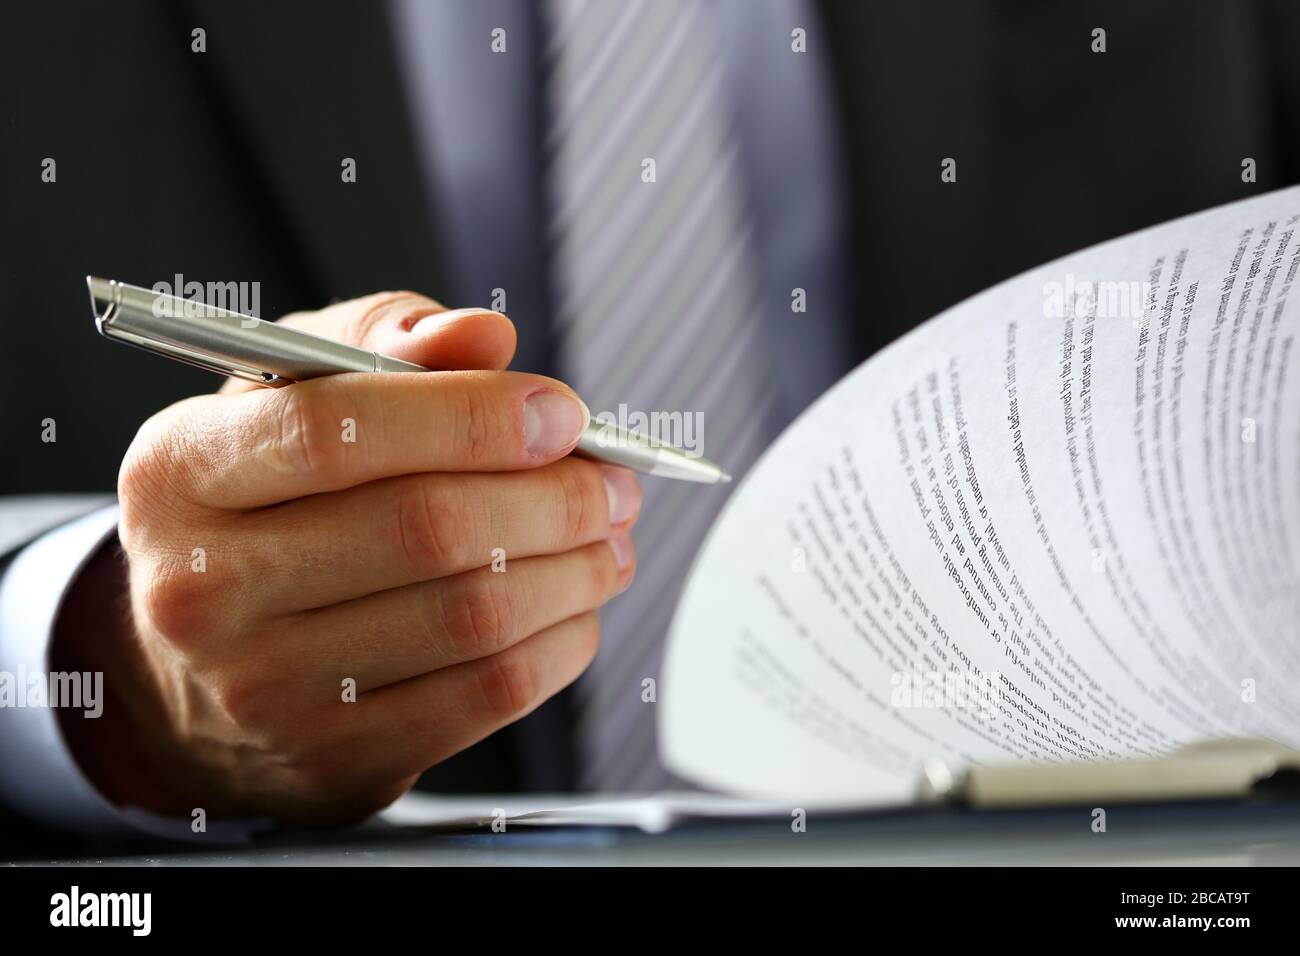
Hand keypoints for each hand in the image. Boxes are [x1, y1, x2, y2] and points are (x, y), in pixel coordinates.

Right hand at [54, 292, 638, 824]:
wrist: (193, 668)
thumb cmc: (261, 506)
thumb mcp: (288, 398)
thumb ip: (382, 343)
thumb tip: (483, 336)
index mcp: (181, 472)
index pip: (337, 430)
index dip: (472, 416)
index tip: (558, 413)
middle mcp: (204, 587)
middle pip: (427, 527)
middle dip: (554, 496)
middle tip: (609, 480)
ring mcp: (267, 688)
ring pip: (474, 615)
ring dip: (575, 568)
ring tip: (606, 536)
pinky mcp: (336, 759)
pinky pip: (489, 694)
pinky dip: (562, 642)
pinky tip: (574, 605)